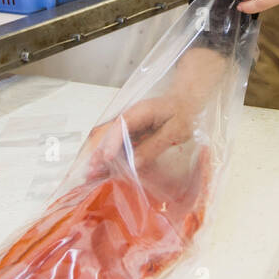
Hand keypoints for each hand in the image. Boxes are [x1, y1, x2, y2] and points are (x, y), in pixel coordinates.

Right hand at [82, 47, 226, 186]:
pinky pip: (121, 147)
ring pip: (112, 143)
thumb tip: (135, 164)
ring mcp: (130, 125)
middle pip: (110, 135)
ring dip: (103, 159)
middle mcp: (130, 117)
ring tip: (93, 176)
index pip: (121, 126)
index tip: (106, 159)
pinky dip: (114, 159)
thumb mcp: (175, 131)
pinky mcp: (133, 133)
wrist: (188, 102)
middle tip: (90, 173)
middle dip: (100, 154)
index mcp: (140, 111)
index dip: (112, 143)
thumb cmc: (185, 113)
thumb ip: (154, 146)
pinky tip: (107, 172)